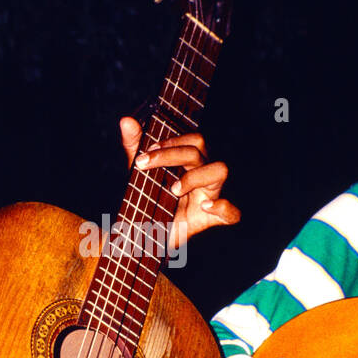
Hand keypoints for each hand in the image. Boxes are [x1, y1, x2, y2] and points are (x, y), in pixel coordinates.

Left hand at [118, 116, 239, 248]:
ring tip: (173, 189)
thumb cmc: (150, 201)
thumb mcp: (139, 173)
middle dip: (171, 154)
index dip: (171, 142)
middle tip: (144, 165)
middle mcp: (204, 174)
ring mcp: (211, 195)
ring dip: (194, 176)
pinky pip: (232, 213)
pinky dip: (222, 207)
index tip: (144, 155)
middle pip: (200, 151)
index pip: (193, 140)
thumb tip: (126, 121)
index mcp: (192, 162)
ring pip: (220, 170)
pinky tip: (204, 206)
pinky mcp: (213, 220)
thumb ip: (134, 146)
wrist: (146, 237)